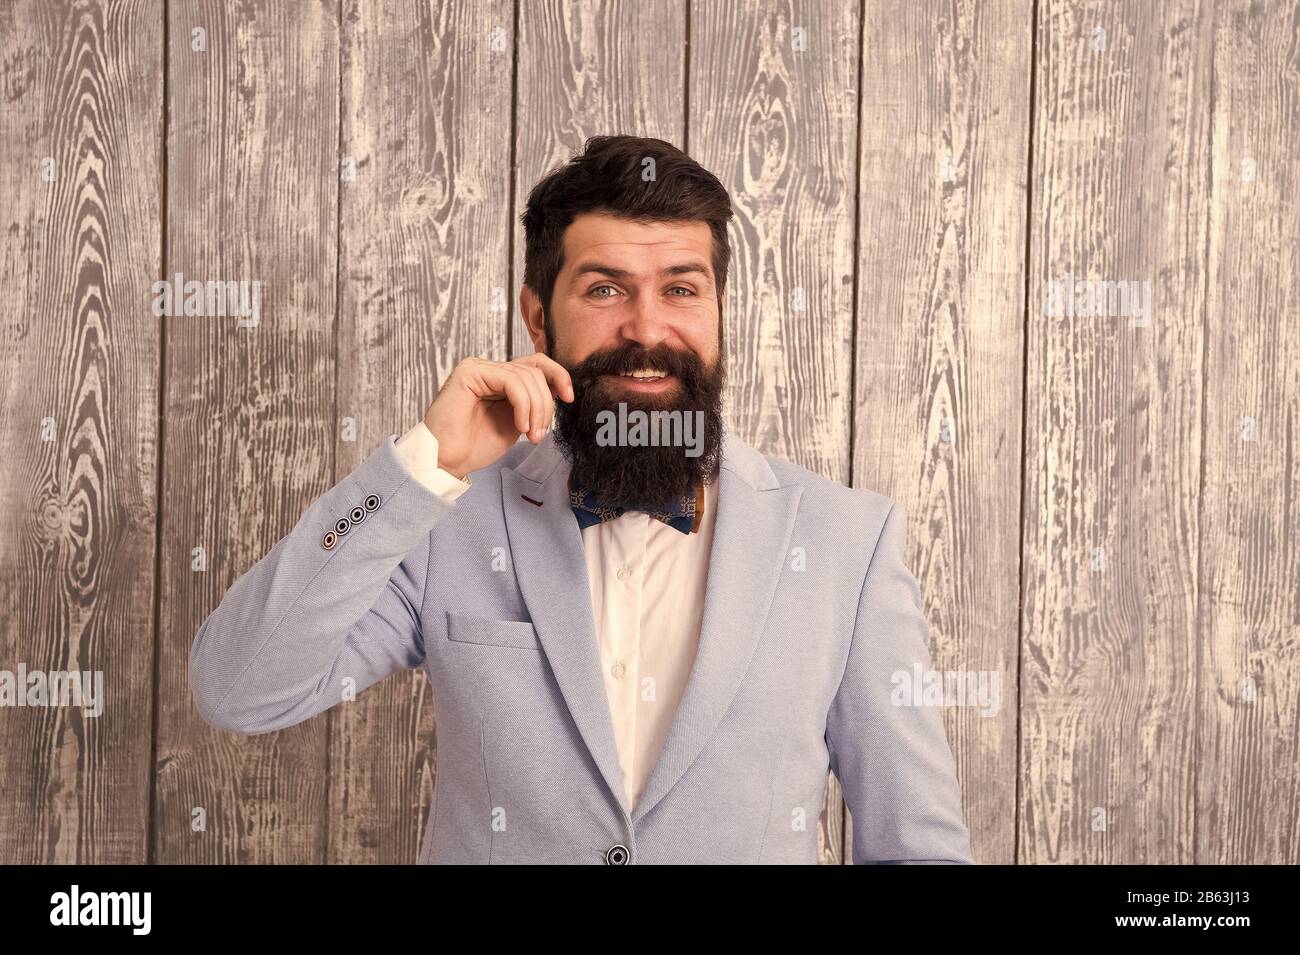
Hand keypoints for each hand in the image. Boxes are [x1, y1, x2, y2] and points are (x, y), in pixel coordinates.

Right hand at [422, 354, 573, 479]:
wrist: (447, 461)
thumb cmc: (476, 445)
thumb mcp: (518, 421)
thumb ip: (533, 403)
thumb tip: (561, 390)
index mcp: (500, 377)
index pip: (538, 363)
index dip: (559, 376)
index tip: (570, 398)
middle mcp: (489, 368)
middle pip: (536, 370)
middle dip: (547, 404)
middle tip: (540, 433)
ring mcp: (478, 367)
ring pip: (527, 376)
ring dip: (537, 409)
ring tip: (531, 435)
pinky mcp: (470, 373)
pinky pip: (511, 381)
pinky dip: (523, 405)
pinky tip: (520, 426)